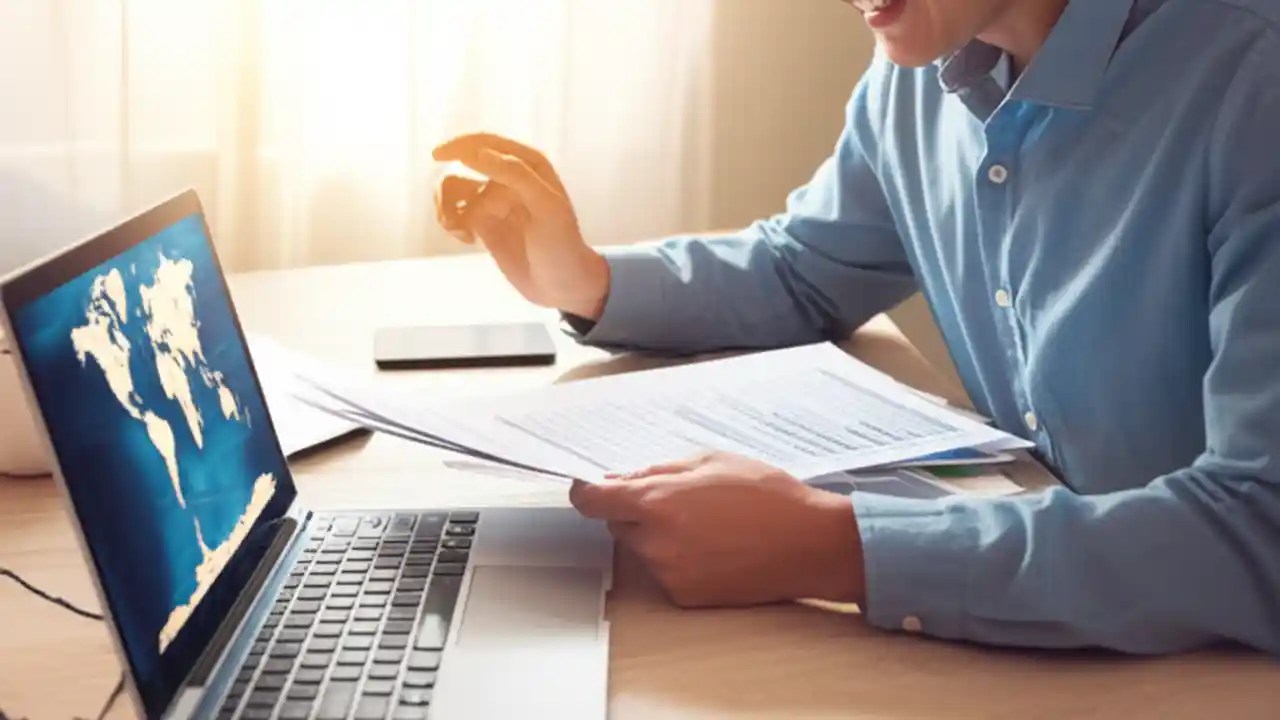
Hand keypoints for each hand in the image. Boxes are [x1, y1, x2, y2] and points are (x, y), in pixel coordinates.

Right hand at [432, 133, 610, 320]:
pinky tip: (466, 239)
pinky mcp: (484, 225)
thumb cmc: (561, 244)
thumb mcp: (545, 206)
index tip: (436, 155)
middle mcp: (509, 178)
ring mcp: (495, 201)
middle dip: (448, 188)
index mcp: (529, 164)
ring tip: (456, 230)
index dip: (460, 145)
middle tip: (449, 216)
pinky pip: (455, 212)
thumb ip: (514, 174)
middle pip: (462, 167)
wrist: (563, 286)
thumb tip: (475, 153)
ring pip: (453, 189)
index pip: (486, 144)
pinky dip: (452, 223)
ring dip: (445, 207)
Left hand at [569, 452, 864, 607]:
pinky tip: (715, 549)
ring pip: (642, 550)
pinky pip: (665, 573)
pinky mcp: (685, 597)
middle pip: (618, 525)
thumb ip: (659, 470)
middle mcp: (656, 542)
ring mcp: (669, 573)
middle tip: (679, 501)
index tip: (590, 488)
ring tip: (706, 525)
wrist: (809, 543)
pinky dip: (679, 561)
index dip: (588, 492)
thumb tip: (622, 478)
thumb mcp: (711, 461)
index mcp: (657, 502)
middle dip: (636, 511)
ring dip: (658, 536)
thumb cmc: (767, 495)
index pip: (592, 501)